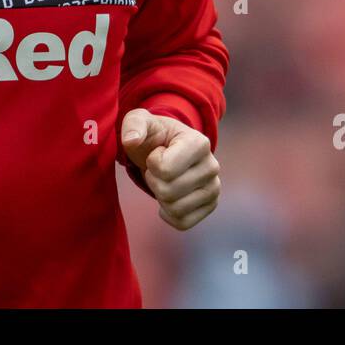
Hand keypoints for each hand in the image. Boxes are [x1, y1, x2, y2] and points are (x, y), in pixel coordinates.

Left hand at [120, 108, 219, 229]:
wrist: (166, 148)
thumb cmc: (153, 135)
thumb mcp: (139, 121)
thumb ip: (133, 125)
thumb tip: (131, 140)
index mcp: (199, 143)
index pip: (164, 169)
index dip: (151, 163)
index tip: (157, 152)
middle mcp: (212, 166)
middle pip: (168, 192)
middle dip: (154, 181)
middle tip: (158, 169)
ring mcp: (214, 188)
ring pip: (176, 209)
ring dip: (160, 197)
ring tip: (165, 180)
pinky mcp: (210, 205)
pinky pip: (183, 223)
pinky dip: (169, 214)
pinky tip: (168, 199)